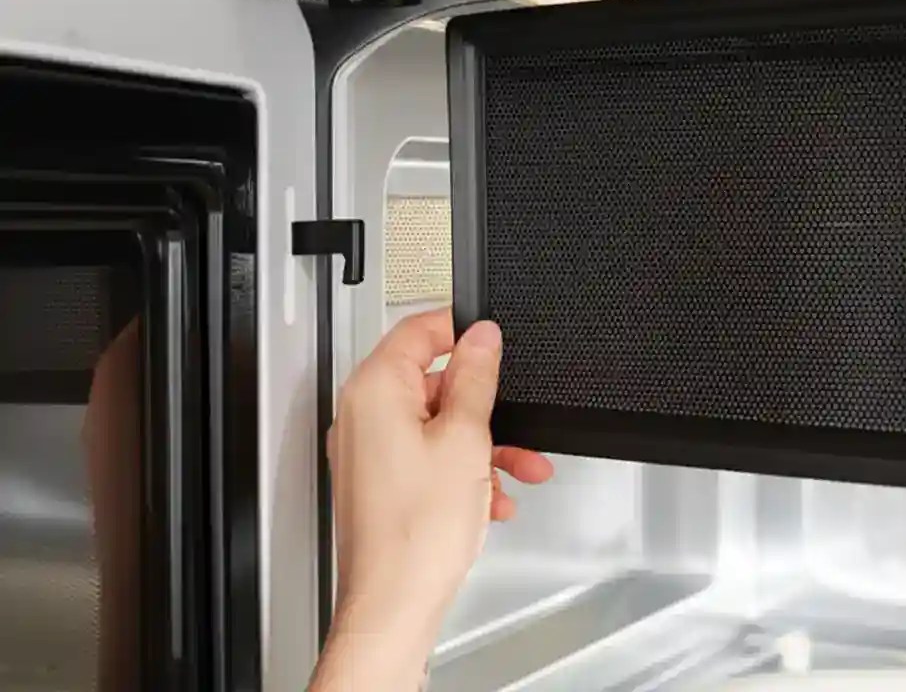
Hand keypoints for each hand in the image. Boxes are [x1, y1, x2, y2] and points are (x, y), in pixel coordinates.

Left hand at [311, 310, 552, 691]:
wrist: (394, 601)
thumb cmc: (415, 531)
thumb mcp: (466, 438)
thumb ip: (476, 379)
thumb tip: (481, 337)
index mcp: (374, 390)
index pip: (417, 330)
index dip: (460, 328)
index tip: (492, 339)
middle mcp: (361, 416)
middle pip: (431, 382)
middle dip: (484, 404)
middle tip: (514, 419)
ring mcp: (368, 451)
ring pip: (437, 426)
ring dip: (484, 444)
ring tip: (519, 469)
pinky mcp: (381, 483)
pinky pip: (429, 459)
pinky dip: (464, 471)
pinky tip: (492, 497)